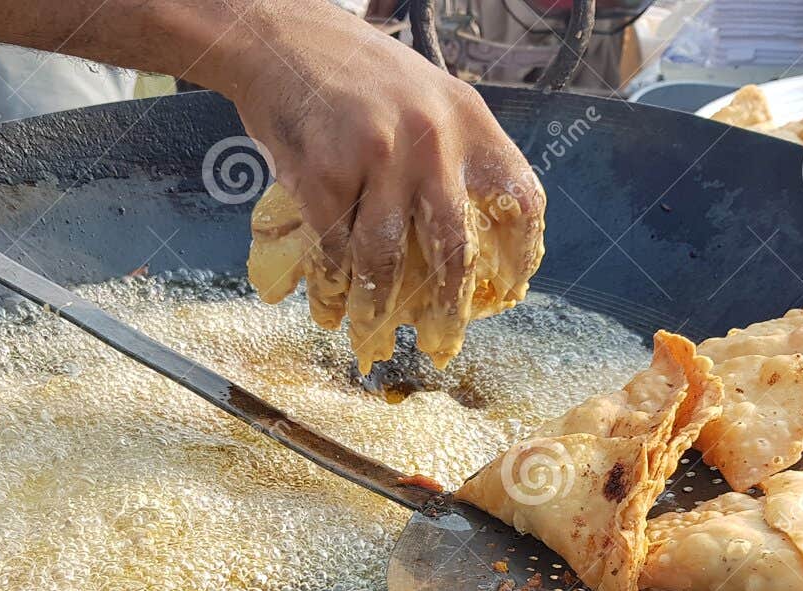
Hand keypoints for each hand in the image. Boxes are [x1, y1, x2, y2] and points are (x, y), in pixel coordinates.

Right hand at [203, 1, 544, 337]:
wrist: (281, 37)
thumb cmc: (355, 77)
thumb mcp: (427, 98)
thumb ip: (452, 157)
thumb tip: (464, 247)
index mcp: (469, 120)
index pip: (518, 199)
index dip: (520, 256)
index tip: (509, 293)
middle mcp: (433, 138)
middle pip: (453, 248)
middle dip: (446, 308)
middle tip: (440, 341)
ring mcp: (380, 155)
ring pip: (387, 259)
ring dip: (375, 307)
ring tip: (368, 330)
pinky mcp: (327, 171)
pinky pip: (334, 248)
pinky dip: (330, 285)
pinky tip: (327, 305)